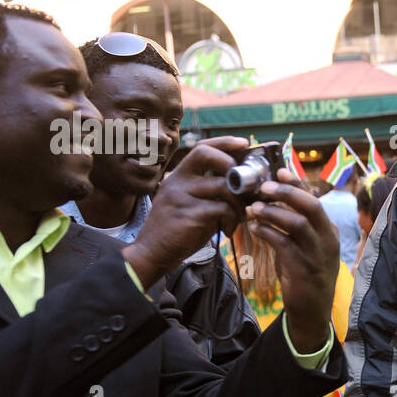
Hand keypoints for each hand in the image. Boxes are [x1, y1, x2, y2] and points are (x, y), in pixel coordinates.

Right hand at [123, 136, 248, 288]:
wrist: (152, 254)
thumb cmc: (178, 230)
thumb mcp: (190, 204)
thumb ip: (209, 192)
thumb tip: (244, 187)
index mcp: (177, 176)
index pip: (201, 148)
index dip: (224, 143)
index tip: (243, 143)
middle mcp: (177, 181)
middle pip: (208, 156)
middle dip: (232, 166)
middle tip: (243, 188)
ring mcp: (181, 196)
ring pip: (223, 187)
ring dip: (238, 204)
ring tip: (236, 219)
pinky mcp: (189, 214)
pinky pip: (222, 209)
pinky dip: (232, 221)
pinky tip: (226, 231)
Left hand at [244, 168, 338, 352]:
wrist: (312, 312)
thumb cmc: (306, 276)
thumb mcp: (306, 248)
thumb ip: (295, 226)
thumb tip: (273, 201)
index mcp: (329, 231)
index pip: (315, 199)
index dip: (297, 184)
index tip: (278, 171)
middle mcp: (328, 240)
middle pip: (311, 206)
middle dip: (286, 193)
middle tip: (263, 186)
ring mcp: (318, 255)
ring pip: (297, 223)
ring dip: (272, 213)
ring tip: (252, 209)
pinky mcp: (303, 269)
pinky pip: (283, 244)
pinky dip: (266, 233)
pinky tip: (253, 228)